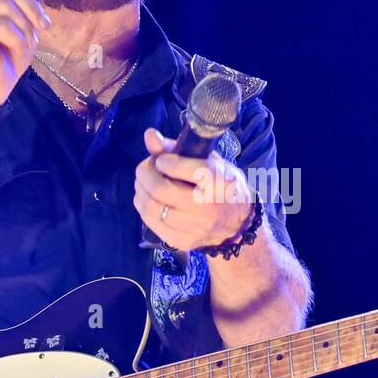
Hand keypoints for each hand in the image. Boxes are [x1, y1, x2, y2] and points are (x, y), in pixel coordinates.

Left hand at [134, 127, 253, 252]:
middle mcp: (209, 207)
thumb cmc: (222, 185)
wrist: (236, 224)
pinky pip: (151, 222)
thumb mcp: (209, 161)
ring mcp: (196, 228)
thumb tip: (149, 135)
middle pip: (161, 190)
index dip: (165, 161)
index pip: (185, 169)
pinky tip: (148, 199)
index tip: (162, 159)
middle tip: (145, 168)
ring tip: (145, 182)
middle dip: (145, 174)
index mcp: (221, 182)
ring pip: (152, 207)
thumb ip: (178, 148)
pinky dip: (143, 206)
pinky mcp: (184, 241)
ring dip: (141, 190)